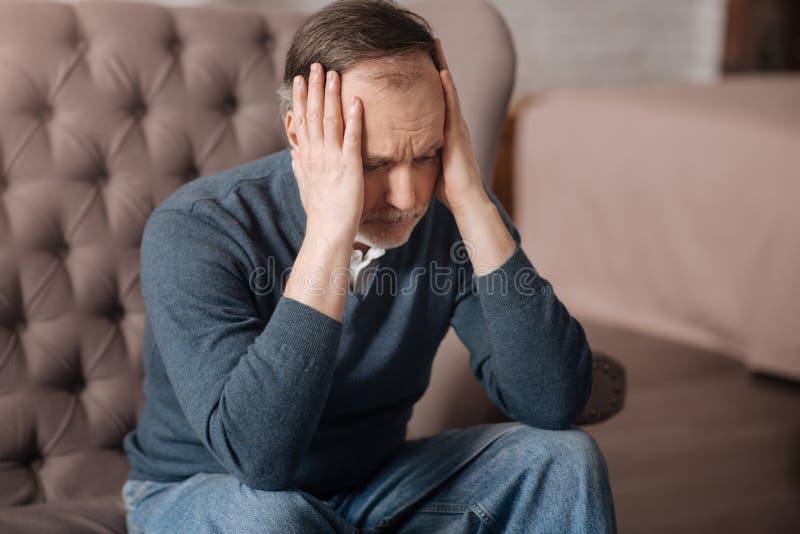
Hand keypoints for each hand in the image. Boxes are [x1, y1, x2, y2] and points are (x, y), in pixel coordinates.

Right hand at [290, 63, 363, 242]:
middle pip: (313, 114)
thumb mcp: (305, 186)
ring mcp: (331, 159)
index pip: (301, 121)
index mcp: (306, 157)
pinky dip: (354, 118)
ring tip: (333, 74)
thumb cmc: (319, 213)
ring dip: (331, 95)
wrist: (328, 231)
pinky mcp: (349, 167)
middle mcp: (315, 154)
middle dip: (314, 88)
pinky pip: (351, 138)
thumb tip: (293, 154)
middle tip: (315, 65)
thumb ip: (300, 168)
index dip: (301, 98)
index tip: (299, 80)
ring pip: (330, 120)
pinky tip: (356, 100)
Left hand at [433, 38, 490, 214]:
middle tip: (430, 41)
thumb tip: (402, 154)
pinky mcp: (458, 135)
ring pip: (449, 91)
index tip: (419, 60)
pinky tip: (441, 71)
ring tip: (435, 45)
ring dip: (443, 67)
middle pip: (444, 88)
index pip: (436, 99)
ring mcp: (457, 128)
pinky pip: (452, 107)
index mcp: (445, 132)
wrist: (465, 202)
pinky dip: (448, 89)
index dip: (429, 79)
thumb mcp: (430, 167)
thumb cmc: (448, 190)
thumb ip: (421, 155)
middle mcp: (453, 125)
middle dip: (437, 64)